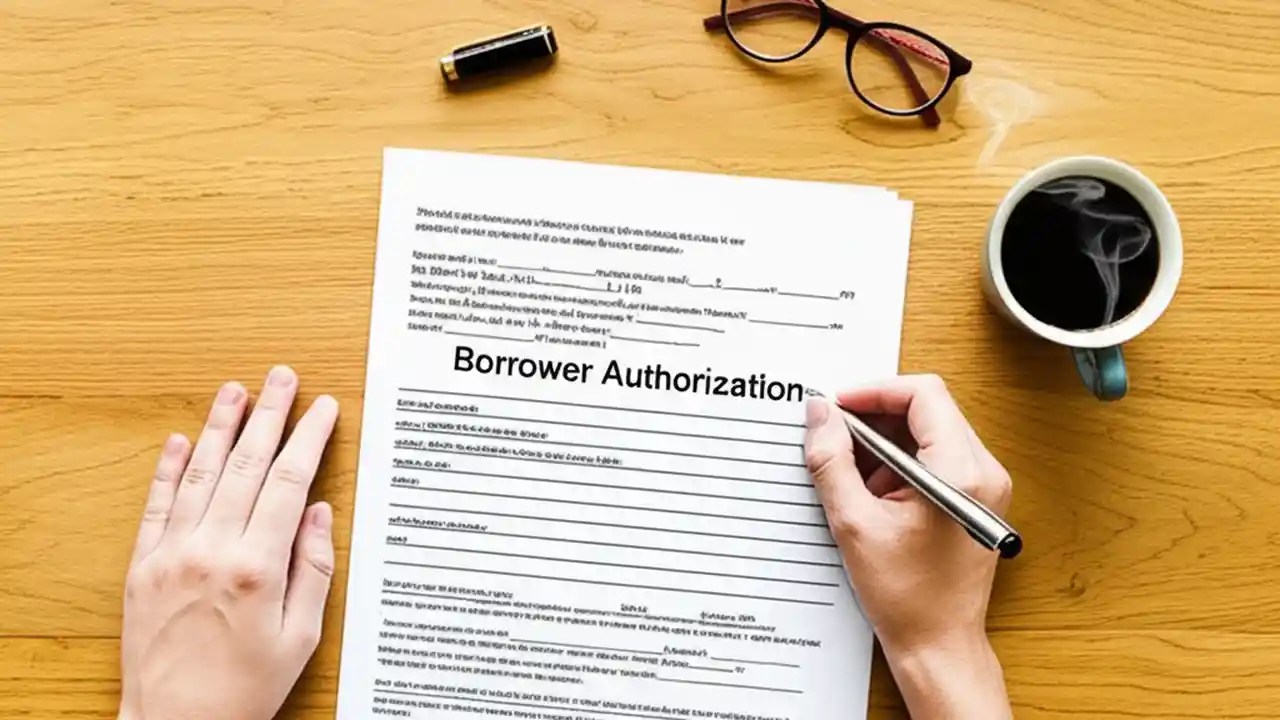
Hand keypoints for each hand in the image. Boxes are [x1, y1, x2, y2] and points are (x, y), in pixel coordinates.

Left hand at [119, 367, 339, 719]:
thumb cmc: (245, 689)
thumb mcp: (301, 636)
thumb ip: (313, 569)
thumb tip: (320, 513)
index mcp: (257, 567)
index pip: (290, 483)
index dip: (309, 438)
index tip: (323, 408)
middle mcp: (211, 551)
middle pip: (247, 465)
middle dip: (269, 415)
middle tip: (283, 376)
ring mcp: (172, 555)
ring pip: (201, 474)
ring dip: (221, 427)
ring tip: (236, 390)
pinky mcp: (142, 567)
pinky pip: (157, 506)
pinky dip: (169, 469)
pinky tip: (183, 439)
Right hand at [804, 375, 1011, 718]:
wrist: (939, 645)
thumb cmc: (907, 597)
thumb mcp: (854, 523)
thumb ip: (831, 460)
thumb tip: (819, 415)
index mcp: (961, 474)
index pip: (923, 395)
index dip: (874, 392)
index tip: (837, 406)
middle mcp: (983, 472)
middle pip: (928, 408)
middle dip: (876, 417)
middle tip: (835, 436)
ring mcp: (984, 484)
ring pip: (929, 430)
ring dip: (885, 442)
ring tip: (854, 477)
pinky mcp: (975, 496)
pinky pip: (935, 456)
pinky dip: (899, 462)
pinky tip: (873, 494)